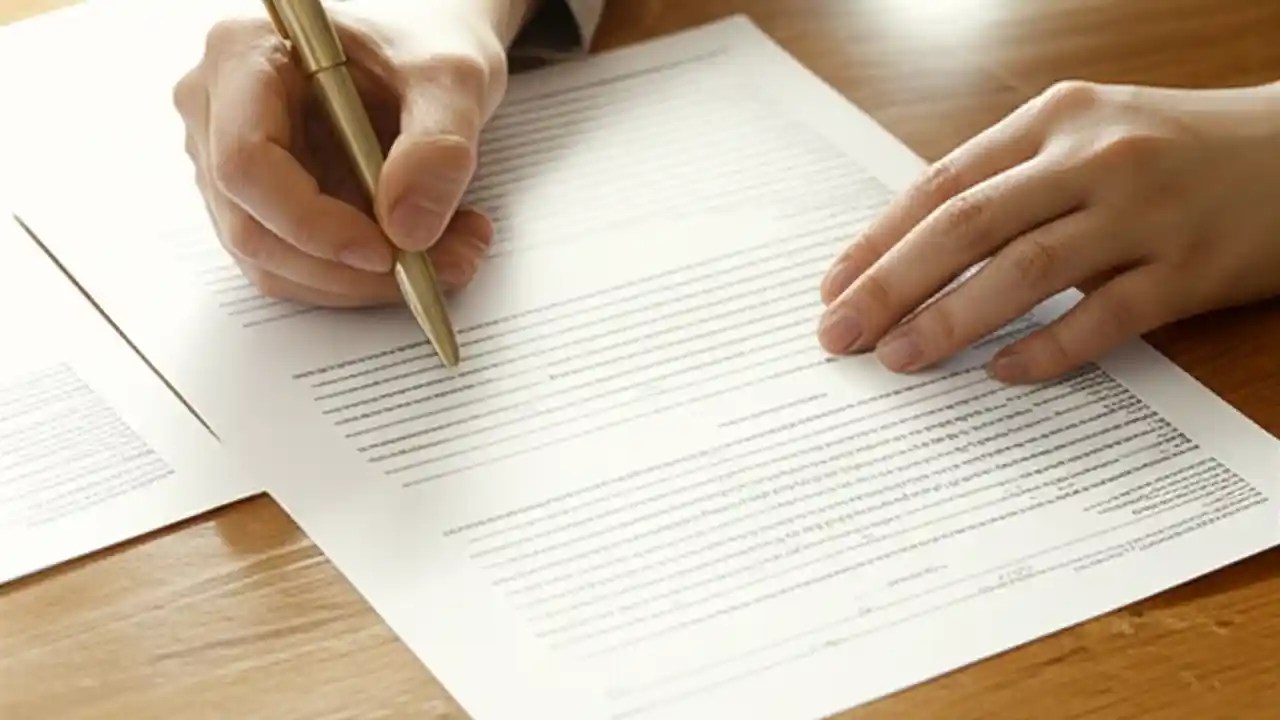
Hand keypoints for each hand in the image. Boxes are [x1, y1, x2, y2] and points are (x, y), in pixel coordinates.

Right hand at [173, 0, 510, 305]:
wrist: (428, 55)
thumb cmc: (426, 45)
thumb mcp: (452, 78)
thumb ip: (439, 144)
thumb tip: (408, 227)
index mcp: (243, 54)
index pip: (246, 163)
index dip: (310, 223)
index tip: (385, 251)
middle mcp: (218, 110)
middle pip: (254, 227)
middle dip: (350, 270)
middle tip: (440, 267)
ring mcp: (231, 163)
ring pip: (274, 262)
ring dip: (363, 283)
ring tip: (451, 255)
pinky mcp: (264, 204)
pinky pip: (298, 266)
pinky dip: (361, 278)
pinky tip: (424, 250)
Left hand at [818, 80, 1279, 382]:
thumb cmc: (1174, 150)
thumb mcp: (1087, 135)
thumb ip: (1010, 180)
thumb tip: (912, 251)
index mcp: (1054, 120)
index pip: (942, 184)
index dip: (879, 240)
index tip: (832, 289)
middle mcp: (1093, 158)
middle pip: (967, 226)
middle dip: (891, 285)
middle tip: (839, 336)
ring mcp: (1144, 213)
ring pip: (1027, 270)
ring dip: (952, 319)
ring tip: (900, 359)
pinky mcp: (1191, 268)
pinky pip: (1105, 317)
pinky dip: (1047, 348)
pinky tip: (1002, 374)